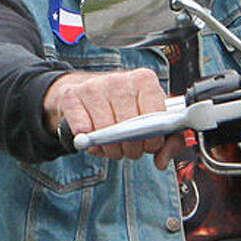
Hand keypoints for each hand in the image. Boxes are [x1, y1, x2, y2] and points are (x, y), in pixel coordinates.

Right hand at [45, 66, 178, 165]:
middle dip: (130, 148)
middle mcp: (119, 79)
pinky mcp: (72, 96)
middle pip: (128, 128)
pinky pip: (82, 130)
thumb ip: (169, 142)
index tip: (149, 145)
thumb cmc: (126, 108)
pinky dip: (88, 143)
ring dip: (110, 149)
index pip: (154, 117)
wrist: (88, 91)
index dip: (152, 139)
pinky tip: (94, 139)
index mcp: (144, 80)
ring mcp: (94, 86)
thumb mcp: (152, 120)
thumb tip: (162, 161)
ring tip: (113, 145)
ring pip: (104, 132)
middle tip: (129, 148)